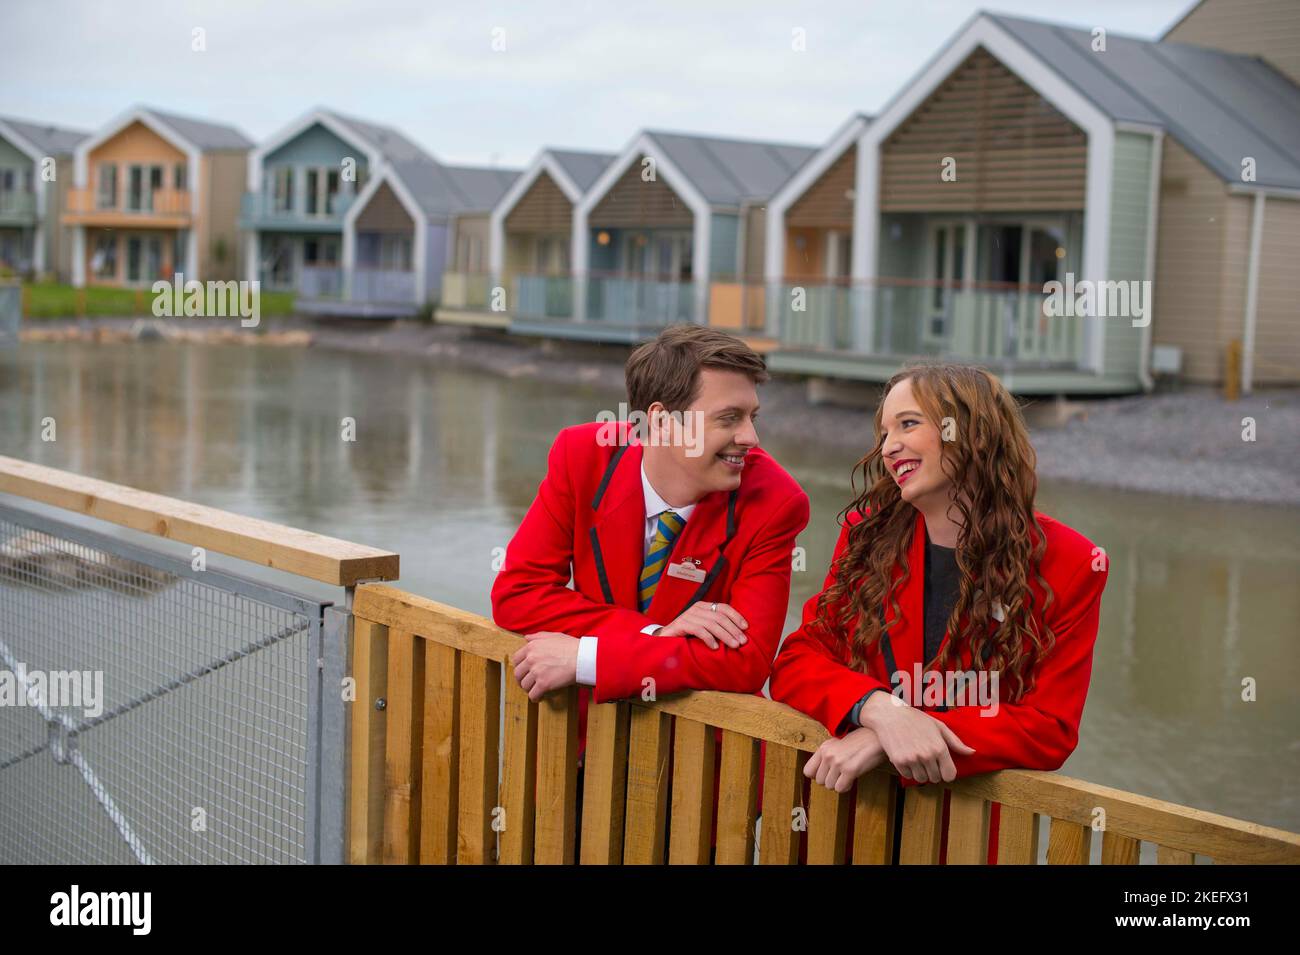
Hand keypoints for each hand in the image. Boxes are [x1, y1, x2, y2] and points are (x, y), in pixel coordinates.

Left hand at [511, 632, 578, 701]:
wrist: (582, 657)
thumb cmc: (571, 647)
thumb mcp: (553, 636)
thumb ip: (537, 636)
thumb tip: (526, 638)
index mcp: (532, 647)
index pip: (516, 659)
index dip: (520, 666)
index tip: (524, 671)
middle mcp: (531, 659)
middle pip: (518, 674)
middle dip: (522, 679)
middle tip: (527, 682)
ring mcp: (536, 672)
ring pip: (524, 685)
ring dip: (529, 688)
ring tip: (535, 689)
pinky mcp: (544, 684)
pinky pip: (533, 695)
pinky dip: (535, 698)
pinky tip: (539, 697)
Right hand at [656, 601, 747, 649]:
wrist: (663, 640)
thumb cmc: (687, 637)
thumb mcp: (704, 630)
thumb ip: (717, 628)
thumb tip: (738, 635)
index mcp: (704, 607)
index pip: (724, 608)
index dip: (736, 616)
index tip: (746, 627)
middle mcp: (696, 608)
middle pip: (719, 616)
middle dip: (733, 629)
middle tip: (742, 641)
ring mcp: (688, 615)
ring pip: (711, 623)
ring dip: (725, 635)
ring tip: (734, 645)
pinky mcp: (680, 624)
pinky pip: (698, 630)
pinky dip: (709, 638)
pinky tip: (715, 647)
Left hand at [804, 726, 885, 792]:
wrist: (876, 737)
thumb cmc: (860, 741)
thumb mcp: (838, 744)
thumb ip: (827, 756)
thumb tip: (818, 775)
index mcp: (824, 748)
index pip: (807, 771)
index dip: (817, 775)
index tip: (826, 774)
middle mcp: (828, 755)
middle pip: (819, 781)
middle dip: (830, 781)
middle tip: (840, 775)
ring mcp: (838, 763)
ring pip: (830, 786)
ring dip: (839, 784)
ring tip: (847, 775)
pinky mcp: (850, 770)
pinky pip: (840, 788)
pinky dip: (846, 787)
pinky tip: (852, 778)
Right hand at [859, 692, 974, 782]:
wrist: (890, 714)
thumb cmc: (916, 719)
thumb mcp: (939, 727)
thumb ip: (956, 742)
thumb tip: (972, 753)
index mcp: (939, 748)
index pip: (950, 775)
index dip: (946, 773)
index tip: (941, 767)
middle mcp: (927, 755)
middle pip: (935, 778)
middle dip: (933, 772)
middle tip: (927, 760)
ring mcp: (912, 759)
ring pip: (921, 779)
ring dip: (920, 772)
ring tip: (917, 759)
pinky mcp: (899, 761)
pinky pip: (908, 776)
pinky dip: (908, 770)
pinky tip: (907, 758)